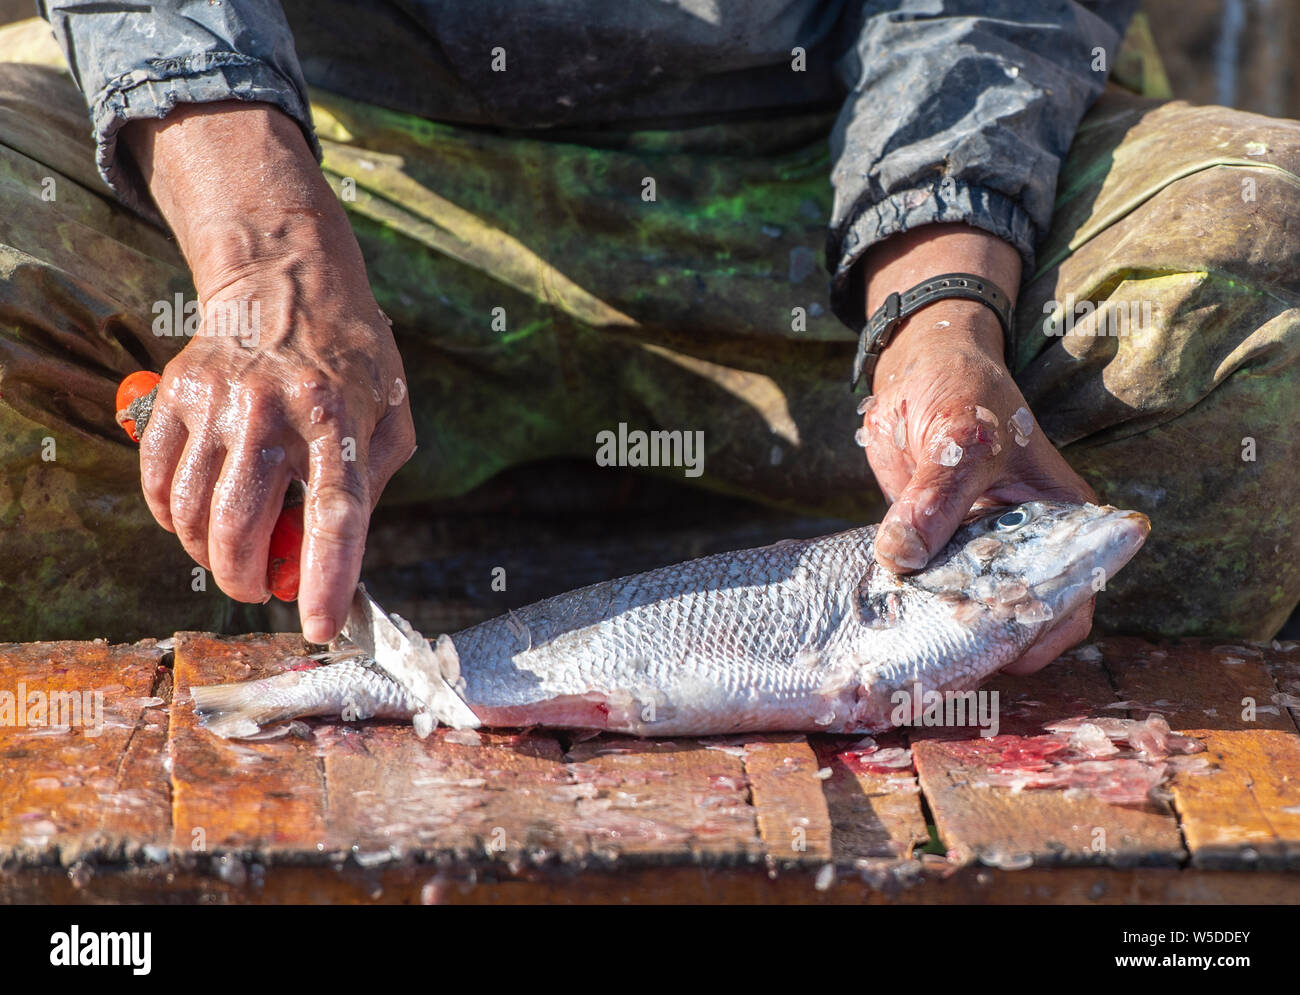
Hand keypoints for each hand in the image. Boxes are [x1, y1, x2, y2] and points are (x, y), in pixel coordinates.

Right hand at [139, 265, 414, 642]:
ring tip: (232, 555)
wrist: (285, 278)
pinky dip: (171, 517)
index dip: (326, 578)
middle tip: (262, 589)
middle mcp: (272, 411)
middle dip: (249, 579)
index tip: (319, 626)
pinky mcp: (177, 395)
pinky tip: (193, 520)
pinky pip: (158, 480)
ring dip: (208, 555)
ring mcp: (217, 402)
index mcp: (338, 419)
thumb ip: (371, 481)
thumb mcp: (392, 413)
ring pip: (192, 513)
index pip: (335, 516)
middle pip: (242, 526)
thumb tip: (337, 550)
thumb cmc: (352, 355)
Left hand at [858, 224, 1093, 674]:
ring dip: (938, 632)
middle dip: (983, 644)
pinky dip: (906, 609)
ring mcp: (976, 553)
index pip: (1071, 595)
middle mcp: (1025, 547)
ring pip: (965, 611)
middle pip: (1016, 616)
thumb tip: (901, 554)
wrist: (918, 369)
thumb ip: (936, 494)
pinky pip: (924, 592)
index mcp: (1063, 523)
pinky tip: (879, 624)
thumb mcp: (961, 435)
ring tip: (904, 654)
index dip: (1045, 630)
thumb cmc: (963, 391)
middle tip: (938, 665)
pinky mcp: (931, 551)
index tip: (1003, 651)